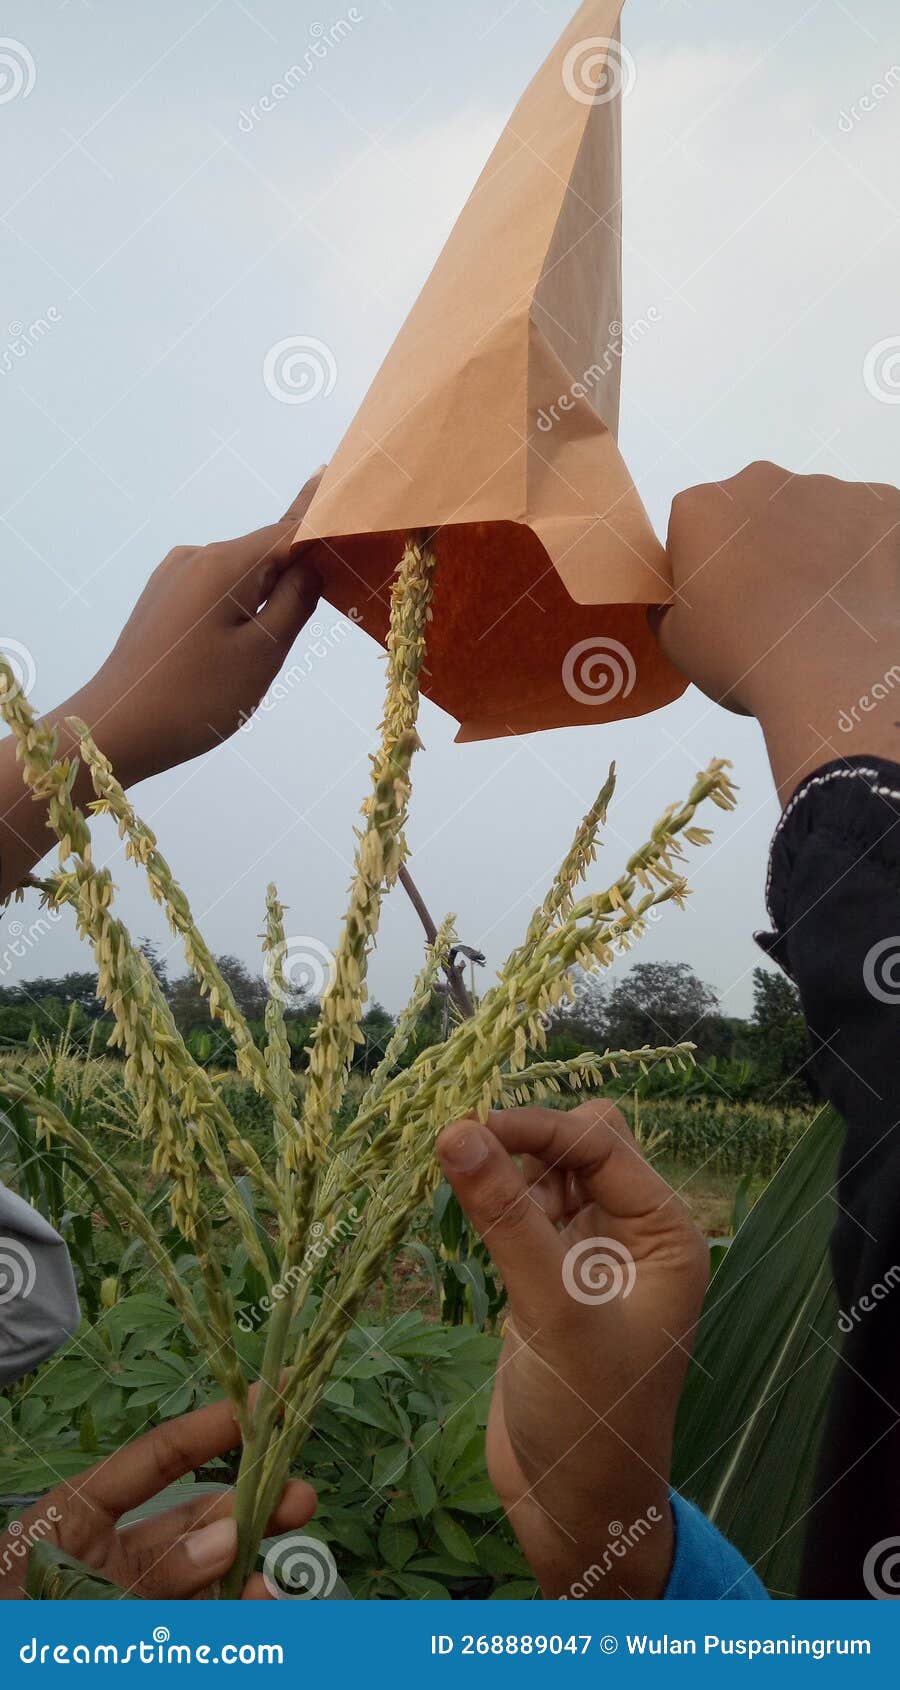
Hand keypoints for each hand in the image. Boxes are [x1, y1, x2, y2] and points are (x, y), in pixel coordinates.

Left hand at [0, 471, 323, 897]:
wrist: (116, 729)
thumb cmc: (196, 698)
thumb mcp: (262, 654)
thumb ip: (295, 602)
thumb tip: (311, 563)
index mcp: (225, 564)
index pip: (288, 526)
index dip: (322, 509)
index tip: (345, 476)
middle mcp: (196, 557)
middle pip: (265, 551)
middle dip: (299, 563)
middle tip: (336, 585)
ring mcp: (173, 578)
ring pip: (240, 575)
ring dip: (268, 592)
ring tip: (283, 634)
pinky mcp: (161, 601)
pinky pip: (215, 591)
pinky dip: (240, 603)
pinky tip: (244, 639)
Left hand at [0, 1393, 316, 1598]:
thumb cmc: (15, 1620)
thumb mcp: (69, 1591)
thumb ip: (151, 1570)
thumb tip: (229, 1535)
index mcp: (75, 1517)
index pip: (156, 1459)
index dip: (214, 1426)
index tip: (269, 1392)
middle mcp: (107, 1556)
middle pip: (192, 1519)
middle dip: (252, 1507)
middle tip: (301, 1499)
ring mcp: (127, 1603)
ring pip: (203, 1578)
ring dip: (248, 1573)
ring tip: (281, 1585)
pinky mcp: (146, 1640)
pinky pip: (197, 1624)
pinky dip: (232, 1617)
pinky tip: (260, 1608)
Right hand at [437, 1103, 707, 1600]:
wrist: (577, 1512)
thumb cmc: (591, 1415)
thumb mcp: (554, 1311)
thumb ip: (507, 1219)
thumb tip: (456, 1131)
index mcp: (665, 1234)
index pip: (601, 1142)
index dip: (536, 1125)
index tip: (467, 1123)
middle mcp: (634, 1237)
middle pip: (578, 1147)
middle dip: (523, 1140)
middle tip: (459, 1148)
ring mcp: (589, 1259)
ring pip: (545, 1177)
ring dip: (504, 1170)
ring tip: (454, 1179)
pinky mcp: (547, 1283)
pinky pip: (522, 1217)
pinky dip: (491, 1205)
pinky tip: (460, 1210)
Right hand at [656, 463, 899, 803]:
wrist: (835, 671)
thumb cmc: (745, 656)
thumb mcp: (678, 646)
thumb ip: (669, 611)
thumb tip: (674, 604)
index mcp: (701, 508)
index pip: (693, 527)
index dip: (704, 566)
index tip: (718, 604)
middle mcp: (762, 481)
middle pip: (754, 511)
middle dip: (760, 547)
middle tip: (769, 607)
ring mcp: (828, 488)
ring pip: (814, 516)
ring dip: (813, 550)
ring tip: (819, 610)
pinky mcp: (883, 504)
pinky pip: (866, 526)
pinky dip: (863, 555)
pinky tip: (855, 599)